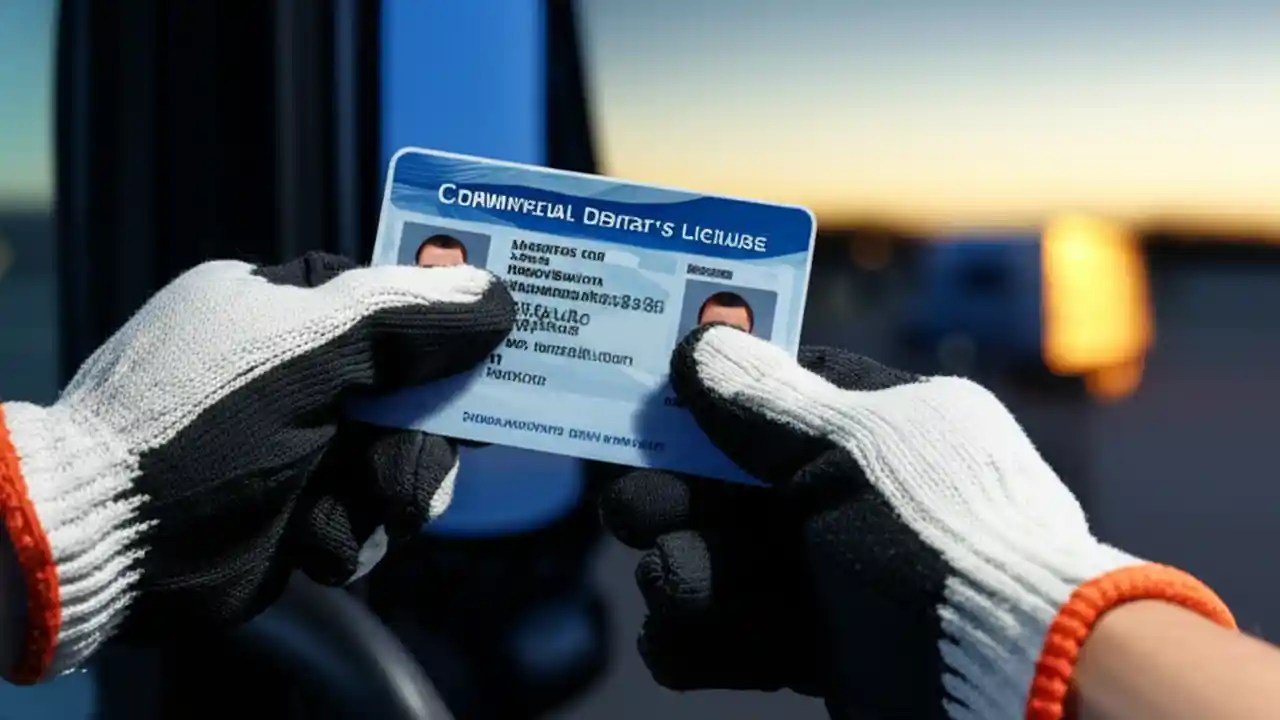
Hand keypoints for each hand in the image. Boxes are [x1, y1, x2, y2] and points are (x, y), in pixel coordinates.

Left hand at [0, 252, 512, 681]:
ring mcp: (302, 445)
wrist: (106, 540)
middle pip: (418, 391)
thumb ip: (405, 318)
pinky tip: (312, 545)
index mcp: (287, 309)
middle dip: (424, 437)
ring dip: (392, 493)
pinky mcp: (301, 514)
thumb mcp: (304, 350)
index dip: (454, 329)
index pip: (399, 303)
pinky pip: (371, 519)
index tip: (506, 349)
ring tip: (358, 511)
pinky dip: (351, 536)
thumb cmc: (195, 420)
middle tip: (422, 464)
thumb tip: (496, 291)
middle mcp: (300, 372)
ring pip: (405, 461)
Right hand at [600, 324, 1231, 718]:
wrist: (1016, 672)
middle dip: (681, 496)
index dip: (713, 397)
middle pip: (743, 485)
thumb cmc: (936, 534)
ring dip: (687, 572)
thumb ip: (766, 402)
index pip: (786, 393)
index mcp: (888, 426)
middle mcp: (866, 495)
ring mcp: (848, 575)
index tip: (650, 403)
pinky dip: (705, 641)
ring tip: (668, 583)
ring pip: (735, 562)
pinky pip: (749, 635)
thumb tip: (702, 344)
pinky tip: (672, 643)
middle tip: (632, 510)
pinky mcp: (834, 649)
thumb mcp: (851, 450)